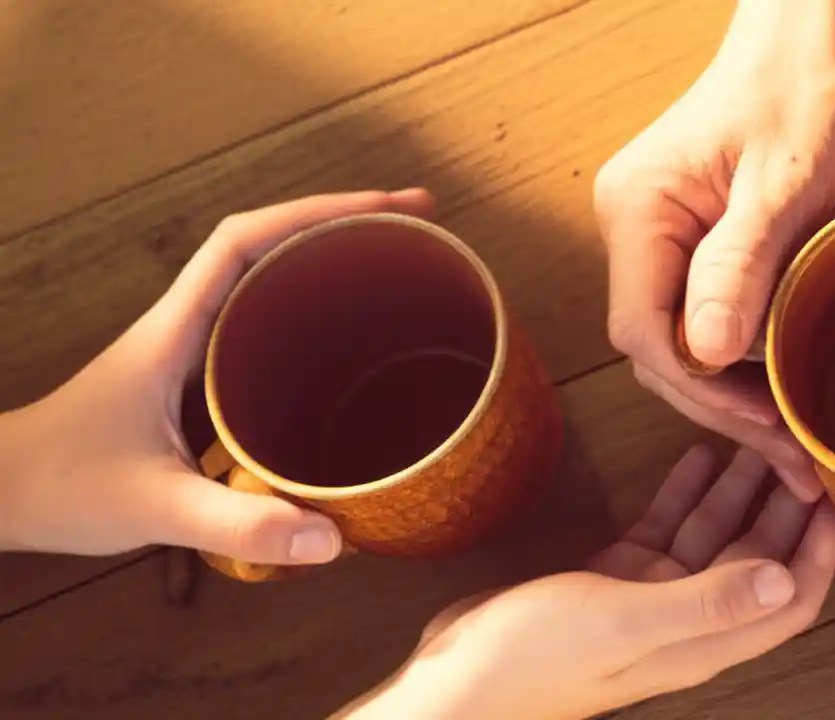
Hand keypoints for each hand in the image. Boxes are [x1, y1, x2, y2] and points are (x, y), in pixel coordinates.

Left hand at [0, 190, 434, 565]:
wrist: (3, 492)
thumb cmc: (64, 487)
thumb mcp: (157, 507)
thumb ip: (241, 527)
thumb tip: (335, 540)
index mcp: (177, 329)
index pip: (247, 239)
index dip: (319, 212)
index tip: (387, 209)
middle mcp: (188, 324)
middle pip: (269, 243)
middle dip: (343, 224)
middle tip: (417, 229)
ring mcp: (192, 347)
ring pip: (267, 280)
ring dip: (328, 263)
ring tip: (398, 269)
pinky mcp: (197, 378)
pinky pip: (263, 326)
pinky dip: (310, 315)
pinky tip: (348, 346)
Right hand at [337, 446, 834, 718]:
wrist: (454, 680)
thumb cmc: (536, 660)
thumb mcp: (625, 622)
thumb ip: (708, 601)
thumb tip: (789, 579)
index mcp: (703, 640)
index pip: (789, 601)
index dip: (820, 554)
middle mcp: (686, 620)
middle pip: (757, 560)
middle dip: (784, 508)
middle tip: (803, 447)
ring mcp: (648, 597)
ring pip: (711, 537)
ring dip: (737, 491)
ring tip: (757, 436)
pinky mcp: (612, 578)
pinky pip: (664, 528)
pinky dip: (683, 493)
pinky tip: (697, 455)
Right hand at [593, 0, 834, 499]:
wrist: (800, 51)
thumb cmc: (797, 97)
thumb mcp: (782, 181)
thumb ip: (741, 263)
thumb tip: (706, 352)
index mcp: (636, 210)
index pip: (642, 329)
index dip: (700, 388)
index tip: (766, 423)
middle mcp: (627, 228)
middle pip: (655, 346)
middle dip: (720, 405)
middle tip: (791, 455)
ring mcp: (650, 238)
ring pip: (675, 340)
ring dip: (730, 392)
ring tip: (792, 440)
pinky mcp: (680, 245)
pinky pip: (694, 316)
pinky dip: (735, 360)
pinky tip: (776, 393)